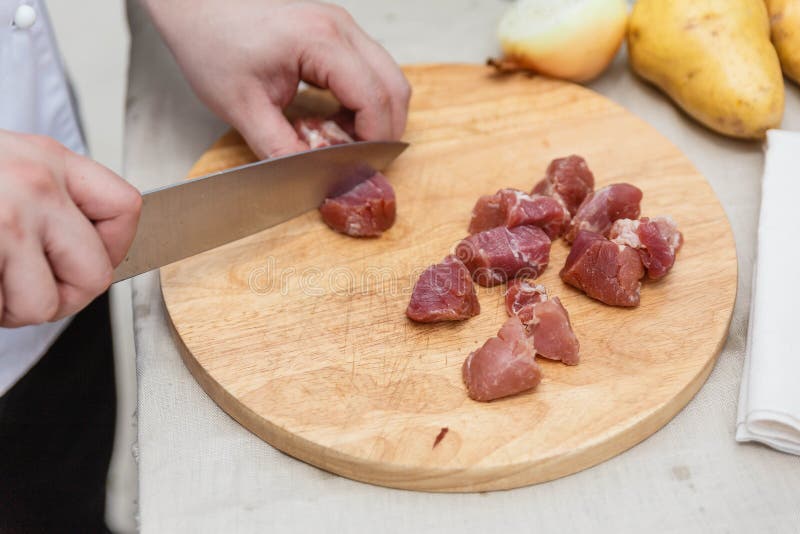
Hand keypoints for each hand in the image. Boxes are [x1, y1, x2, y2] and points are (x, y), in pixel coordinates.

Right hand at [0, 131, 141, 326]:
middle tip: (26, 290)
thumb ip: (52, 196)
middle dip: (63, 297)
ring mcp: (8, 220)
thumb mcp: (8, 161)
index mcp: (50, 160)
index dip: (116, 248)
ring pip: (43, 304)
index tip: (90, 258)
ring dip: (12, 309)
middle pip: (96, 274)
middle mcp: (36, 185)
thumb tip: (84, 244)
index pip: (128, 208)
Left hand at [143, 0, 410, 157]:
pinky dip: (365, 99)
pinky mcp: (335, 31)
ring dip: (377, 115)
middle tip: (360, 162)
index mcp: (321, 42)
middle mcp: (340, 28)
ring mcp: (341, 26)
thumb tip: (312, 178)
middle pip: (394, 87)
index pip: (374, 99)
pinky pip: (370, 69)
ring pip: (388, 77)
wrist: (194, 5)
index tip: (359, 169)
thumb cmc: (210, 41)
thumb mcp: (242, 107)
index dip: (374, 142)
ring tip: (346, 141)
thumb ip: (280, 147)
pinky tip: (338, 119)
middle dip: (385, 131)